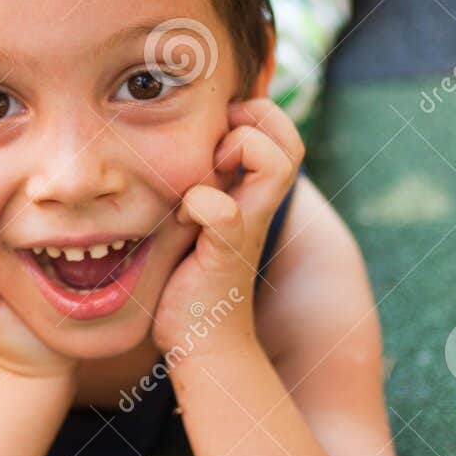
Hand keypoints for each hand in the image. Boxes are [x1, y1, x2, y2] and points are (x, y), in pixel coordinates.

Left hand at [153, 98, 303, 358]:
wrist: (200, 341)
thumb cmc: (189, 277)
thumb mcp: (191, 218)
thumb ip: (193, 183)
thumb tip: (166, 145)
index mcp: (251, 193)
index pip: (277, 128)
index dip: (250, 114)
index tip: (211, 135)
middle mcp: (258, 206)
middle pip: (289, 137)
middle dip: (252, 122)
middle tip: (216, 147)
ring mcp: (248, 227)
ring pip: (275, 160)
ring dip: (237, 151)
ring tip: (204, 175)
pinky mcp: (226, 252)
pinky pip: (222, 210)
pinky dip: (198, 203)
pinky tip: (180, 219)